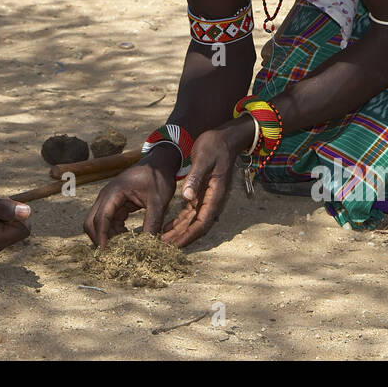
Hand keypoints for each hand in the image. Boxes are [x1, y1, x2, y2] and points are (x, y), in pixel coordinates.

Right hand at [83, 151, 177, 247]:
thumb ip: (152, 222)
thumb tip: (149, 245)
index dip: (102, 237)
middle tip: (112, 254)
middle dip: (98, 238)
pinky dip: (113, 231)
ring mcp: (109, 199)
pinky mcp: (115, 203)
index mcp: (114, 192)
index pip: (100, 218)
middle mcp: (106, 196)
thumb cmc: (158, 178)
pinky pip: (107, 220)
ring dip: (106, 236)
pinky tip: (127, 238)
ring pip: (98, 222)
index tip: (106, 253)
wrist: (159, 163)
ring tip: (122, 248)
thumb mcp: (158, 201)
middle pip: (91, 221)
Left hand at [162, 125, 243, 247]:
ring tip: (161, 241)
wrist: (225, 138)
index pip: (202, 223)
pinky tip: (166, 226)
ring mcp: (207, 198)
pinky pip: (190, 213)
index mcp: (215, 195)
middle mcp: (213, 200)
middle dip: (180, 238)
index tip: (175, 246)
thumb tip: (187, 198)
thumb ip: (195, 178)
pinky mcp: (202, 193)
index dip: (188, 236)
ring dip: (178, 232)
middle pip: (196, 227)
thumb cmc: (214, 146)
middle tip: (162, 248)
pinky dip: (179, 221)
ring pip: (192, 222)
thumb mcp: (203, 159)